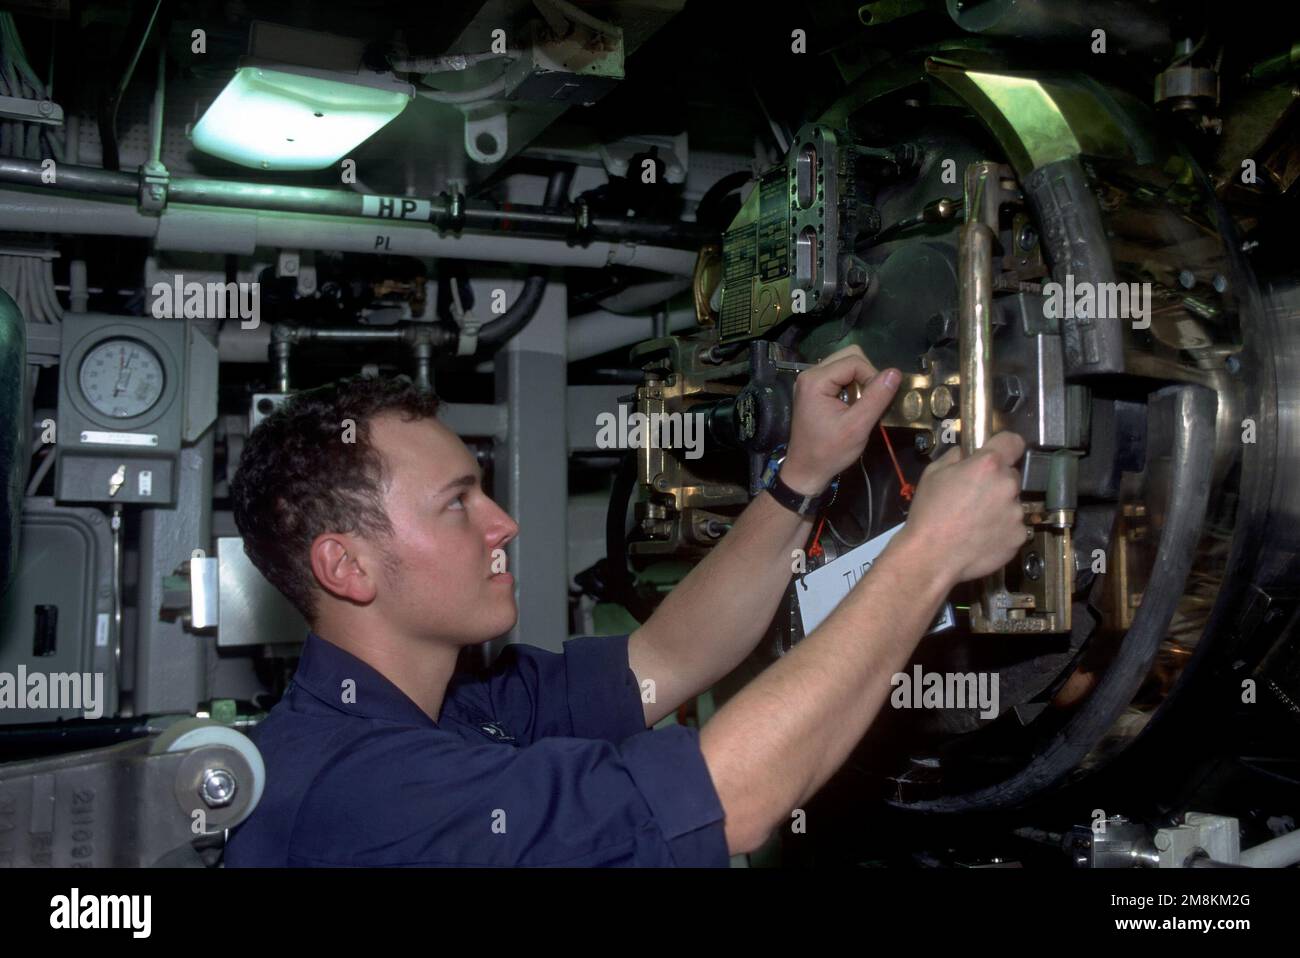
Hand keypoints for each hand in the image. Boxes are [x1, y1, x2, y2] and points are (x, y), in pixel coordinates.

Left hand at [781, 345, 901, 494]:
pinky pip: (839, 376)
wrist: (806, 471)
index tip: (875, 401)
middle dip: (866, 375)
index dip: (872, 377)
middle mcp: (810, 374)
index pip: (855, 361)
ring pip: (846, 365)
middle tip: (868, 401)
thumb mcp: (857, 427)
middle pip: (850, 356)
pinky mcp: (814, 390)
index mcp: (815, 380)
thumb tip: (895, 373)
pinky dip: (851, 386)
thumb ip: (876, 398)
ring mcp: (810, 381)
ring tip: (860, 405)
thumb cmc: (829, 452)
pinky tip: (851, 406)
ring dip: (860, 381)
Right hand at [890, 430, 1027, 586]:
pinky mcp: (1019, 537)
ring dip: (999, 508)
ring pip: (1012, 503)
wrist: (931, 557)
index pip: (1013, 441)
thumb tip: (966, 454)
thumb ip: (955, 457)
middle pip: (1011, 476)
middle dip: (996, 482)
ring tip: (975, 523)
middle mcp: (1008, 485)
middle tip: (974, 497)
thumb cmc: (928, 513)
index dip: (1004, 446)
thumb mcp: (932, 474)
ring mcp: (1017, 514)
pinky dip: (1001, 531)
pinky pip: (1014, 528)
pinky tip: (981, 538)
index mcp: (988, 465)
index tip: (998, 454)